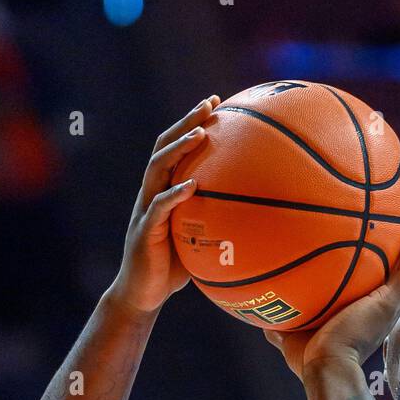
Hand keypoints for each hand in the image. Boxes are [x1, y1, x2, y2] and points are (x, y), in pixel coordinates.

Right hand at [108, 94, 221, 315]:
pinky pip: (158, 207)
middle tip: (210, 103)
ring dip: (179, 148)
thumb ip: (217, 223)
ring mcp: (145, 210)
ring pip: (158, 169)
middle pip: (165, 147)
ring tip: (200, 133)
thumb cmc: (173, 270)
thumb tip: (257, 219)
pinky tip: (192, 185)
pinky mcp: (144, 231)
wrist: (142, 296)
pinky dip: (174, 194)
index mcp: (163, 191)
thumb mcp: (199, 241)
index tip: (217, 104)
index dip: (192, 124)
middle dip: (187, 122)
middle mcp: (151, 193)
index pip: (176, 149)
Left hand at [265, 212, 399, 379]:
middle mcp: (383, 311)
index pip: (379, 291)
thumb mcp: (291, 338)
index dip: (384, 273)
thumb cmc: (310, 360)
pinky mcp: (390, 302)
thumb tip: (261, 320)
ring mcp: (390, 306)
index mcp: (366, 317)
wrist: (325, 368)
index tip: (382, 253)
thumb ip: (281, 325)